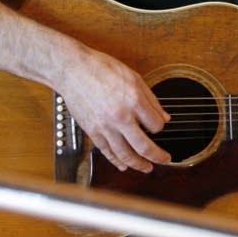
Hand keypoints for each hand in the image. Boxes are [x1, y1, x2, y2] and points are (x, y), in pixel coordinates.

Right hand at [52, 46, 171, 172]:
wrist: (73, 70)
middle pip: (144, 146)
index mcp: (134, 101)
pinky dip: (116, 161)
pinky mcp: (92, 131)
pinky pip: (106, 151)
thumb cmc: (101, 68)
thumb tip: (164, 117)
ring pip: (125, 154)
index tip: (158, 125)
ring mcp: (105, 126)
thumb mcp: (134, 77)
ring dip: (138, 164)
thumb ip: (151, 99)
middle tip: (165, 159)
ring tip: (146, 168)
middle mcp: (121, 117)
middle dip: (157, 156)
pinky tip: (123, 166)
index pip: (156, 125)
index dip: (160, 127)